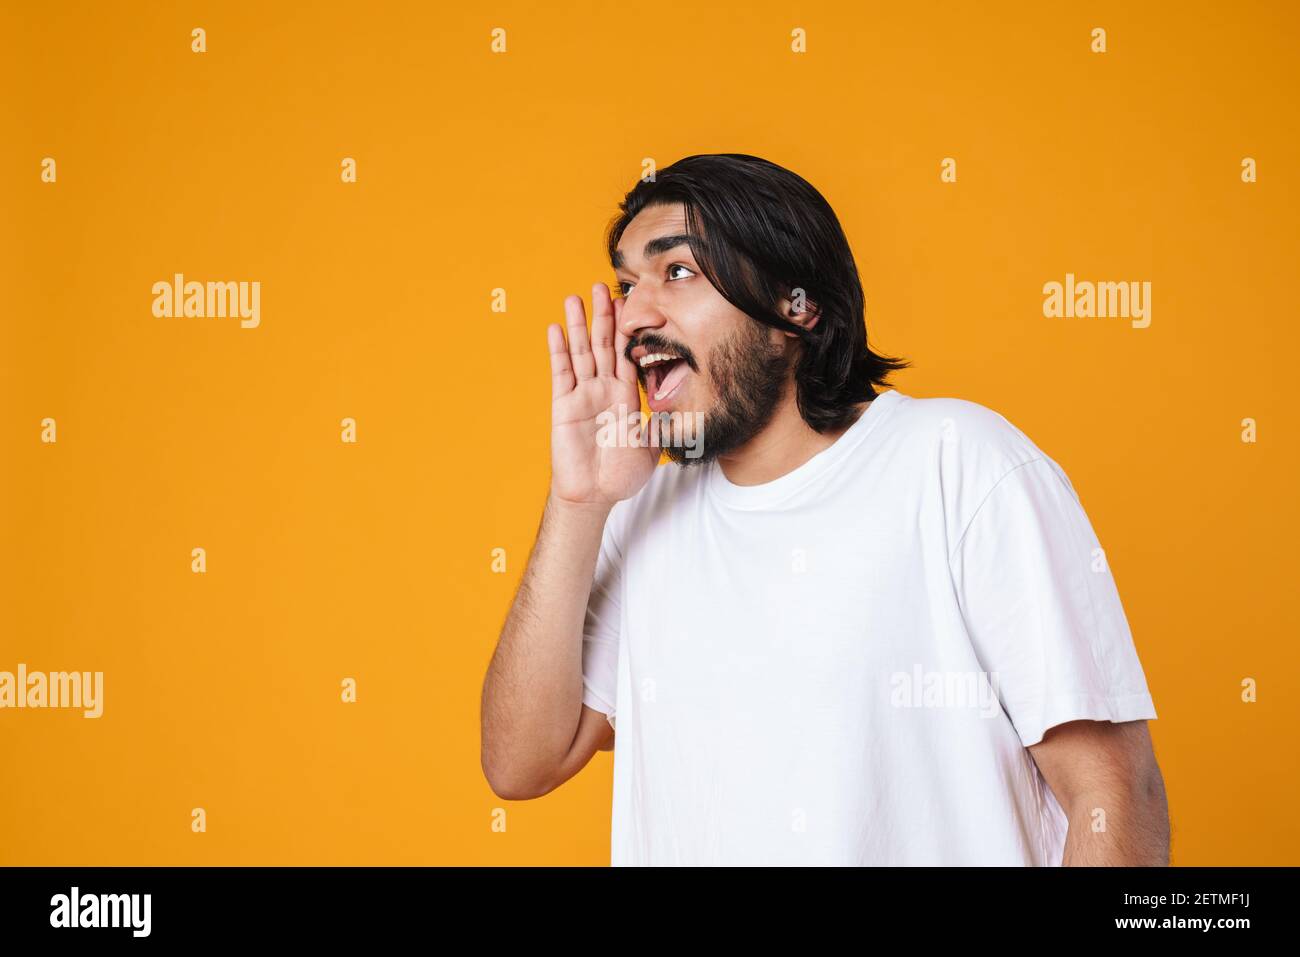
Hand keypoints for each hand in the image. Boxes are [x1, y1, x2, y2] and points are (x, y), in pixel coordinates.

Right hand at [547, 283, 657, 507]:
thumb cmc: (622, 475)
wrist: (595, 495)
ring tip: (576, 297)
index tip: (631, 303)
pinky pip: (561, 373)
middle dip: (604, 316)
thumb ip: (665, 425)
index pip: (627, 354)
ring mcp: (583, 395)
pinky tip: (556, 328)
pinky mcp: (564, 405)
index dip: (628, 329)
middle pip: (603, 344)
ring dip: (578, 324)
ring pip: (581, 352)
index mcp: (626, 395)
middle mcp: (603, 389)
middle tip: (604, 286)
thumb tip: (691, 413)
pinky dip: (558, 351)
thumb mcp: (653, 447)